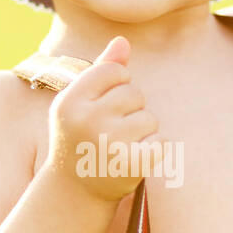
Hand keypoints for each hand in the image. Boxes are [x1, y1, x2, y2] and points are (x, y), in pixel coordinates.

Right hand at [46, 36, 160, 199]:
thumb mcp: (79, 103)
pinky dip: (154, 151)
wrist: (74, 191)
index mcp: (70, 100)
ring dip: (142, 133)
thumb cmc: (79, 138)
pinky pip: (161, 142)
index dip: (117, 85)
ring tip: (119, 148)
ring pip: (149, 118)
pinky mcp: (130, 165)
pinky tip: (135, 159)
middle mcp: (87, 119)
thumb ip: (101, 70)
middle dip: (130, 111)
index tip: (105, 106)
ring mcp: (109, 142)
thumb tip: (123, 41)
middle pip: (134, 93)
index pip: (114, 71)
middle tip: (110, 133)